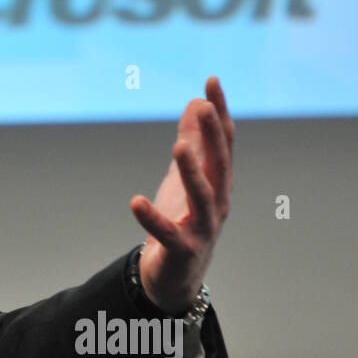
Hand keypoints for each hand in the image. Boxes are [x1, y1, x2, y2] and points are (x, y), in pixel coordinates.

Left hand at [128, 76, 234, 313]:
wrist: (177, 275)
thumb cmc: (183, 220)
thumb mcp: (185, 177)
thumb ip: (192, 141)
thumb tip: (195, 102)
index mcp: (218, 182)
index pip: (222, 142)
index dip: (219, 111)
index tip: (211, 81)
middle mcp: (217, 202)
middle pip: (219, 165)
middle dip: (213, 135)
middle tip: (205, 107)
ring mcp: (203, 227)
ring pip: (201, 197)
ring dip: (191, 172)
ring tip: (177, 147)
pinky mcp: (183, 250)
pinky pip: (167, 233)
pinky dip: (152, 218)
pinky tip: (135, 202)